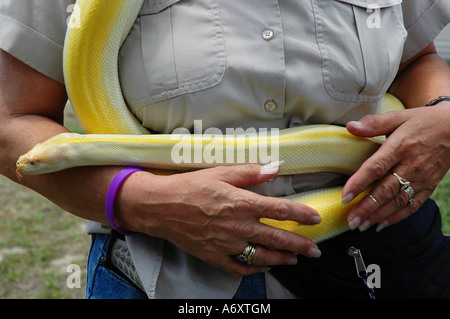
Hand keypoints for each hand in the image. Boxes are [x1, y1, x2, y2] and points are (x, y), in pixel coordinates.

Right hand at [116, 163, 321, 275]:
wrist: (161, 206)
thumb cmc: (190, 187)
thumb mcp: (220, 172)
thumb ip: (251, 172)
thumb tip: (275, 167)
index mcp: (240, 203)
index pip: (280, 210)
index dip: (301, 215)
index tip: (314, 219)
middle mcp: (237, 226)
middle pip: (277, 238)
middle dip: (300, 245)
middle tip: (314, 249)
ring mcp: (226, 243)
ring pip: (262, 256)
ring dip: (282, 259)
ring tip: (294, 260)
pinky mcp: (214, 255)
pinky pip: (240, 267)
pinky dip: (255, 269)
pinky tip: (263, 266)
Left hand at [342, 103, 449, 231]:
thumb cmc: (422, 122)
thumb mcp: (398, 117)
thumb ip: (373, 123)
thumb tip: (350, 126)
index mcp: (400, 147)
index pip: (376, 167)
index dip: (360, 183)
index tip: (345, 196)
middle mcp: (411, 165)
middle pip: (386, 190)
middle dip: (367, 207)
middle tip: (351, 220)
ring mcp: (422, 178)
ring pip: (398, 201)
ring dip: (379, 215)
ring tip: (361, 225)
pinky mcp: (429, 186)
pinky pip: (413, 204)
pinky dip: (398, 216)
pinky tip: (382, 224)